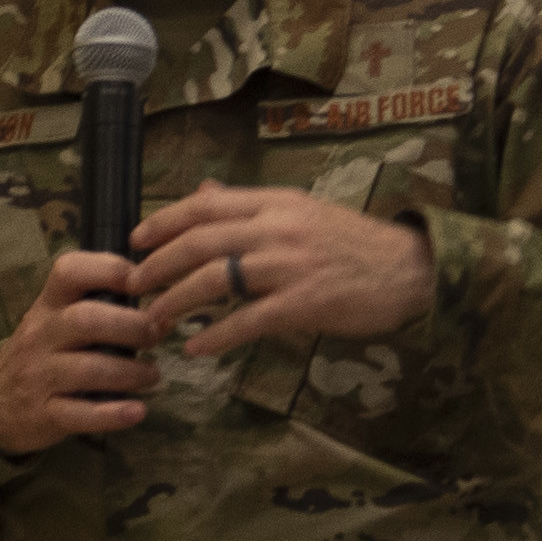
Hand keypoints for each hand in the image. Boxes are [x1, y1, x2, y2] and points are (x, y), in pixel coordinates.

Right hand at [0, 248, 161, 454]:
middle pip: (85, 320)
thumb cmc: (42, 353)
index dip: (110, 270)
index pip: (70, 271)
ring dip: (130, 372)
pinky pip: (81, 414)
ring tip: (152, 375)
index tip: (142, 283)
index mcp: (47, 305)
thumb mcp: (58, 321)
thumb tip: (163, 310)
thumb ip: (102, 309)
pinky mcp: (43, 414)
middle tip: (155, 336)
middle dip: (130, 327)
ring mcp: (39, 376)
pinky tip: (137, 411)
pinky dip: (113, 414)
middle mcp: (40, 335)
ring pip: (88, 369)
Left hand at [128, 181, 434, 351]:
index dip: (163, 222)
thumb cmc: (352, 243)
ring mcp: (290, 265)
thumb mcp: (300, 211)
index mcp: (274, 202)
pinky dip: (216, 335)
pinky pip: (248, 320)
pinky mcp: (304, 302)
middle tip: (133, 286)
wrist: (409, 270)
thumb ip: (249, 205)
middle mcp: (277, 227)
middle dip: (157, 265)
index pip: (204, 205)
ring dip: (176, 302)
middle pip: (199, 242)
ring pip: (214, 280)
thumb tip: (201, 192)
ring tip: (154, 321)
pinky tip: (196, 347)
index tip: (134, 240)